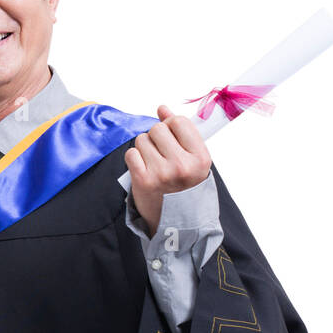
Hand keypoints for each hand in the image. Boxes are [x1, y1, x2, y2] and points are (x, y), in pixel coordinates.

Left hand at [124, 104, 212, 237]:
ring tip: (153, 164)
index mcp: (200, 158)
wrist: (176, 224)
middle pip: (157, 129)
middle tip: (161, 154)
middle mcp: (182, 165)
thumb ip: (180, 133)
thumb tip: (162, 108)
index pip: (179, 122)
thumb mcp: (193, 161)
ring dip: (144, 148)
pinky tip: (143, 170)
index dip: (171, 125)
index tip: (171, 137)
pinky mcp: (143, 180)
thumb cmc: (185, 187)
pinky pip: (131, 153)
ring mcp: (161, 173)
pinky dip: (134, 159)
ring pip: (142, 139)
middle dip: (156, 137)